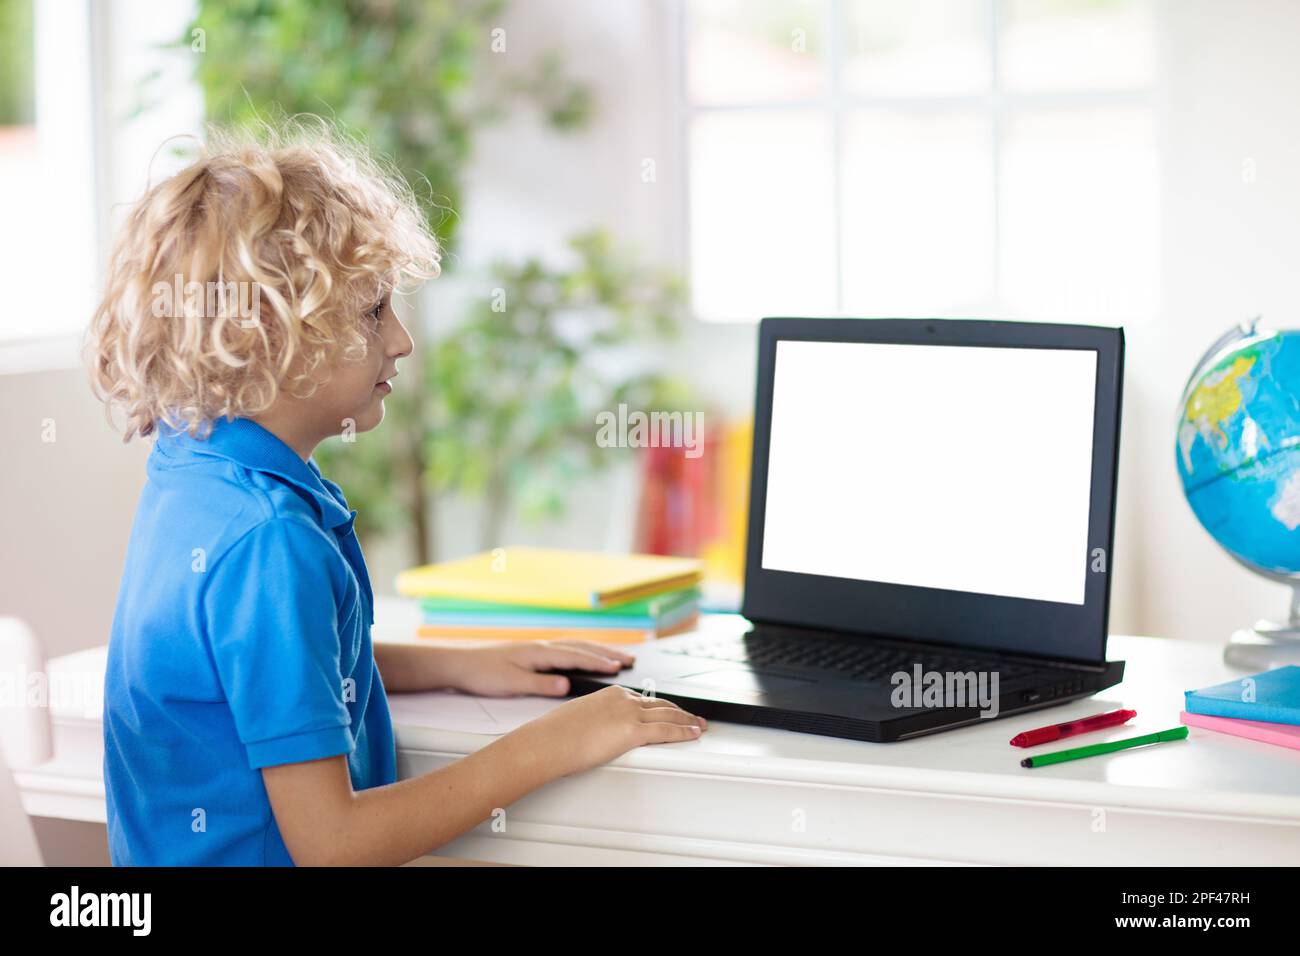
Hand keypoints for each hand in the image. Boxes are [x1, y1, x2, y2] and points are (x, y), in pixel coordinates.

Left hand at [442, 640, 636, 696]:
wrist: (461, 664)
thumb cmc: (483, 674)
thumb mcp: (512, 683)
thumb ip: (540, 684)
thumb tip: (566, 685)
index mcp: (539, 653)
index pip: (576, 656)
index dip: (599, 662)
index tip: (619, 667)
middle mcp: (542, 647)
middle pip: (581, 647)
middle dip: (607, 653)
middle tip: (630, 660)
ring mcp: (539, 648)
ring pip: (576, 646)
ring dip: (598, 651)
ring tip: (618, 658)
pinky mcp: (535, 654)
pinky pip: (567, 650)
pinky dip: (584, 652)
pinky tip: (589, 657)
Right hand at [512, 685, 709, 777]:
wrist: (549, 741)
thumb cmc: (556, 734)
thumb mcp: (580, 718)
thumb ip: (596, 720)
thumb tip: (598, 731)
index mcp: (610, 693)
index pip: (644, 699)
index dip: (662, 706)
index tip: (671, 710)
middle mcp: (623, 699)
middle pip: (661, 704)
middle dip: (681, 712)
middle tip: (695, 717)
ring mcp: (629, 714)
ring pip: (668, 715)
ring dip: (688, 721)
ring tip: (700, 726)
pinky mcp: (632, 731)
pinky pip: (665, 731)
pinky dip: (683, 732)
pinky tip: (693, 734)